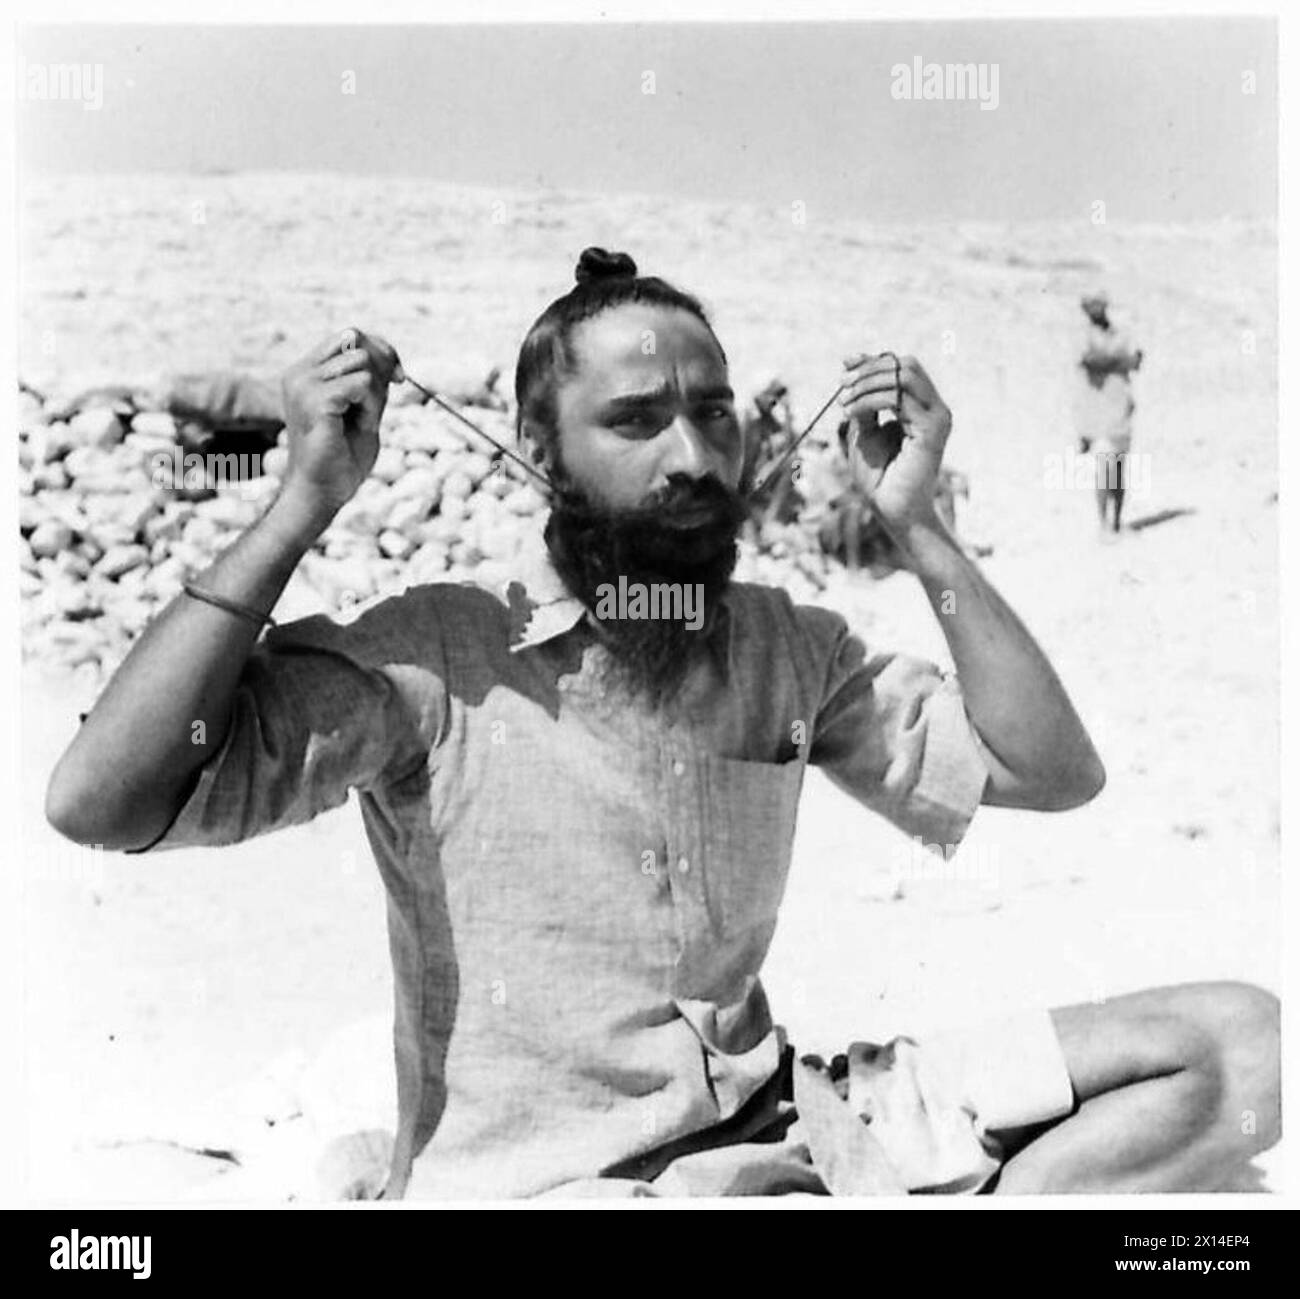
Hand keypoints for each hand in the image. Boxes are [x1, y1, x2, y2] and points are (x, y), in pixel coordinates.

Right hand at [277, 328, 404, 530]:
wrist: (324, 490)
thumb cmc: (342, 455)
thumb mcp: (363, 407)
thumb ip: (370, 379)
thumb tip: (389, 356)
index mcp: (307, 371)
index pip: (351, 335)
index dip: (382, 351)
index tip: (398, 378)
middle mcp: (300, 372)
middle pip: (359, 342)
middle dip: (379, 375)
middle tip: (372, 411)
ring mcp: (303, 384)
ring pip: (363, 363)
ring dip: (375, 396)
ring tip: (361, 422)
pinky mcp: (313, 400)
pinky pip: (362, 384)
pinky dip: (372, 407)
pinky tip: (359, 427)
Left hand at [837, 352, 951, 535]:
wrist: (891, 509)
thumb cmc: (879, 477)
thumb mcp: (864, 431)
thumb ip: (864, 401)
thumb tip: (852, 366)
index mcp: (922, 407)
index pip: (903, 367)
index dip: (874, 361)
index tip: (846, 363)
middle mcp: (935, 409)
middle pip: (905, 365)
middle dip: (869, 370)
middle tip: (842, 385)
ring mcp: (937, 418)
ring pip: (903, 377)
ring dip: (867, 384)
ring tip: (844, 403)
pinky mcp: (931, 431)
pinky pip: (898, 399)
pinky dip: (870, 400)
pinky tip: (852, 413)